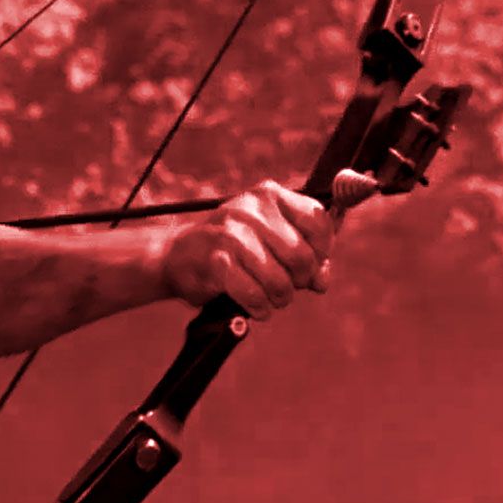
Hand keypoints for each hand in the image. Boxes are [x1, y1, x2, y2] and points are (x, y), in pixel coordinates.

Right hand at [160, 181, 332, 319]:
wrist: (180, 256)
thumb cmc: (234, 248)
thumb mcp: (271, 239)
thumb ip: (304, 255)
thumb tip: (321, 281)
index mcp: (270, 195)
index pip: (318, 222)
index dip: (322, 251)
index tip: (310, 265)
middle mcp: (252, 209)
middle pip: (301, 256)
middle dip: (299, 281)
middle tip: (287, 286)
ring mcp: (232, 234)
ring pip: (280, 280)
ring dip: (280, 298)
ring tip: (272, 298)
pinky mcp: (217, 261)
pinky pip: (254, 294)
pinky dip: (260, 308)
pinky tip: (258, 308)